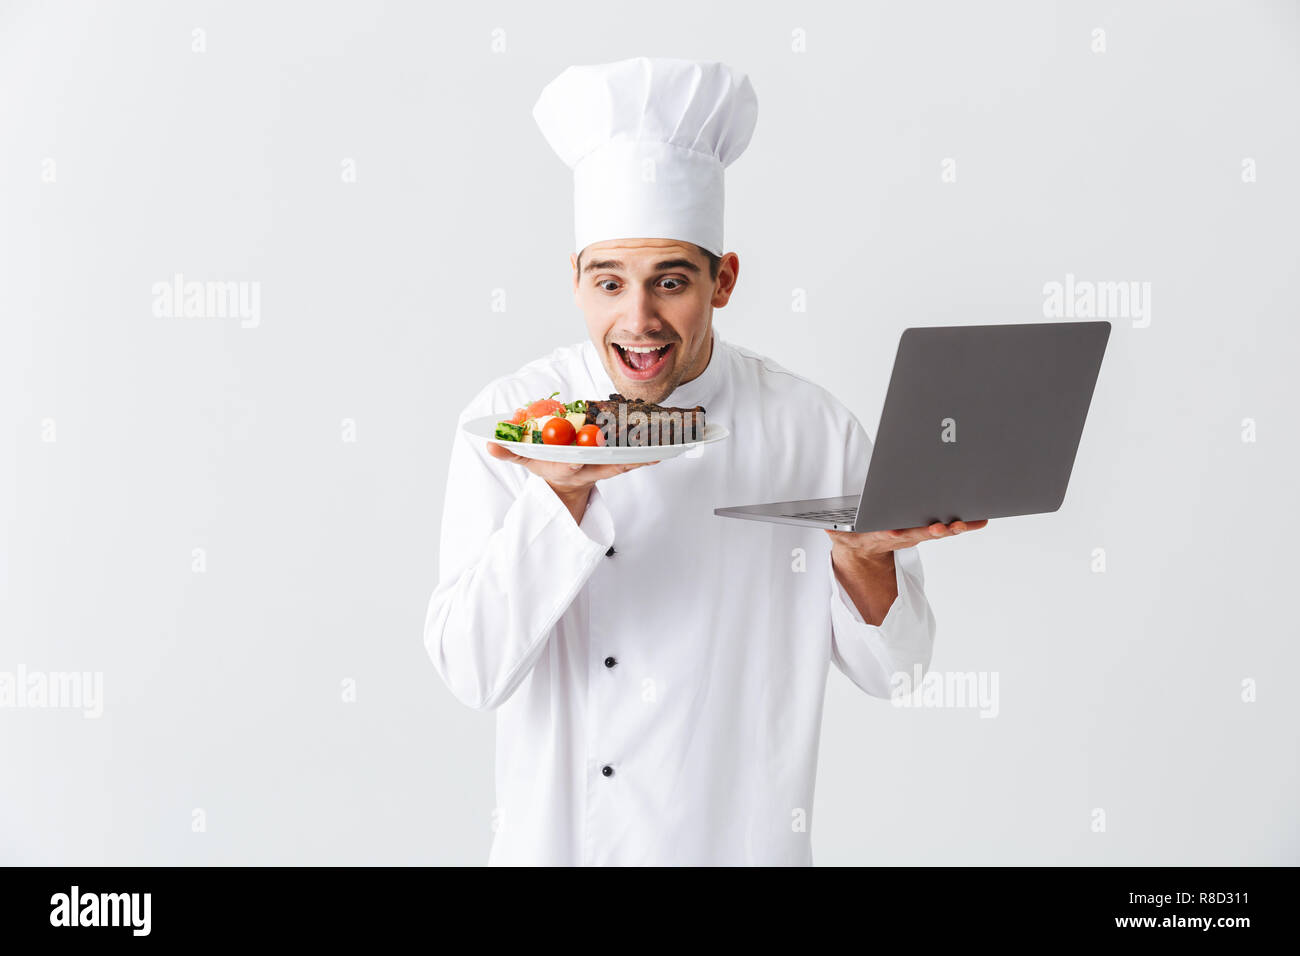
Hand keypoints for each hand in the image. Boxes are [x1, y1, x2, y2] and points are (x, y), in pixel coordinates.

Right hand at [486, 442, 659, 522]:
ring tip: (663, 447)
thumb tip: (489, 444)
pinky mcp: (616, 463)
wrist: (565, 483)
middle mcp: (589, 469)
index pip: (571, 463)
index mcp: (567, 467)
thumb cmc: (546, 467)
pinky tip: (667, 445)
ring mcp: (604, 468)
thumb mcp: (526, 462)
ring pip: (627, 462)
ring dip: (644, 456)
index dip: (575, 460)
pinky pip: (636, 457)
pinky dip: (650, 453)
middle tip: (640, 450)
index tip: (581, 456)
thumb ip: (509, 452)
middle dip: (624, 458)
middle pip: (608, 464)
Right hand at [825, 518, 989, 561]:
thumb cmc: (853, 534)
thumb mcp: (840, 532)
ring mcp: (916, 533)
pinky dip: (963, 524)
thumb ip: (835, 528)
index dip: (904, 532)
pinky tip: (980, 519)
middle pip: (922, 533)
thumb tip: (826, 523)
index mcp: (883, 534)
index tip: (910, 530)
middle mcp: (903, 534)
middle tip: (947, 526)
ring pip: (938, 531)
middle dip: (936, 530)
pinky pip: (946, 527)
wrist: (862, 550)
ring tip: (973, 522)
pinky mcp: (925, 529)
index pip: (895, 534)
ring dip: (956, 527)